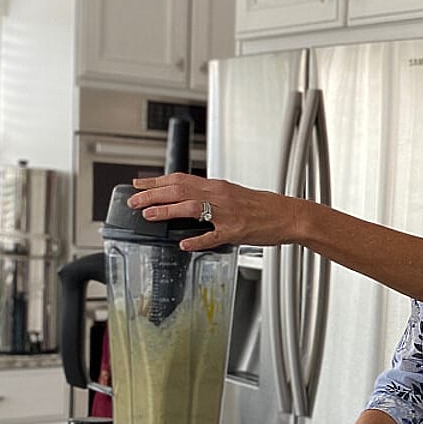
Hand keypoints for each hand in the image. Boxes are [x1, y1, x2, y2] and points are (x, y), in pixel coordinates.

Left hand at [128, 173, 298, 251]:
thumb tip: (188, 201)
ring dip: (166, 211)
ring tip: (148, 215)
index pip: (180, 179)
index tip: (138, 184)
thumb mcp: (233, 195)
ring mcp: (227, 214)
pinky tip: (184, 244)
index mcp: (217, 186)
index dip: (156, 181)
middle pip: (179, 190)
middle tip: (134, 200)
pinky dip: (196, 240)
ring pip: (190, 207)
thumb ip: (210, 197)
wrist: (288, 214)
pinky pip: (213, 236)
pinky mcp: (236, 231)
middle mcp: (219, 196)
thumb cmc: (264, 207)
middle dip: (152, 195)